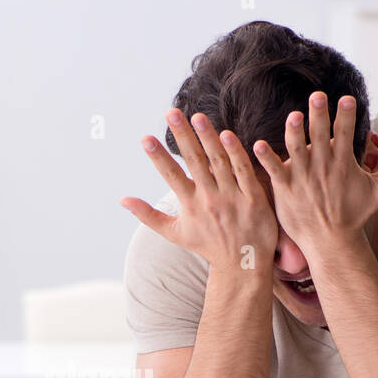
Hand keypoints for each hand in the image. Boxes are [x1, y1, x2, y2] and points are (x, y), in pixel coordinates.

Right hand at [120, 108, 277, 273]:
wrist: (243, 265)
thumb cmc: (207, 247)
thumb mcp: (175, 233)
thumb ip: (148, 215)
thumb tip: (122, 200)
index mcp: (190, 206)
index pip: (171, 176)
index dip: (158, 157)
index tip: (145, 138)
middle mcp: (209, 200)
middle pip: (194, 162)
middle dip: (182, 136)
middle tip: (171, 112)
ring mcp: (232, 198)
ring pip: (218, 162)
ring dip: (207, 137)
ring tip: (197, 116)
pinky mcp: (254, 198)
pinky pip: (243, 171)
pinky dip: (236, 153)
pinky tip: (226, 134)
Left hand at [254, 93, 377, 250]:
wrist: (331, 242)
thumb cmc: (354, 214)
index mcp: (343, 165)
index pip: (346, 134)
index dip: (347, 116)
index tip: (348, 99)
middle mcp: (322, 169)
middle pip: (320, 137)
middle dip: (319, 116)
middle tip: (318, 95)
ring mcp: (302, 179)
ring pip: (297, 151)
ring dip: (294, 133)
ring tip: (294, 116)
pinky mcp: (285, 190)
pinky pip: (273, 172)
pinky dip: (266, 160)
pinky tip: (256, 145)